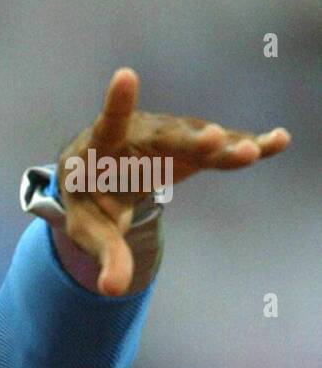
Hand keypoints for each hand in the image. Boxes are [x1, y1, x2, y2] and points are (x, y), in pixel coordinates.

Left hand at [56, 68, 289, 294]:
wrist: (100, 176)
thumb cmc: (89, 202)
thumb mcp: (89, 231)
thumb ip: (104, 255)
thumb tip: (111, 290)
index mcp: (101, 149)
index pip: (108, 124)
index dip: (118, 103)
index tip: (126, 77)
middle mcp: (138, 134)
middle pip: (166, 136)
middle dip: (191, 141)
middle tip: (218, 141)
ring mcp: (169, 135)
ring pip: (199, 138)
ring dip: (225, 144)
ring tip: (254, 150)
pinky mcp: (194, 144)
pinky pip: (222, 144)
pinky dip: (247, 142)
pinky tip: (278, 140)